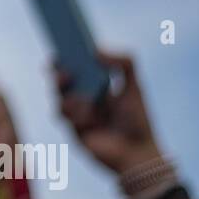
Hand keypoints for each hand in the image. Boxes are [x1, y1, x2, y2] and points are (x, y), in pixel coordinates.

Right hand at [54, 50, 161, 175]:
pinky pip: (67, 119)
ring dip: (70, 98)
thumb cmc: (138, 119)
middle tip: (63, 69)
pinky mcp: (74, 133)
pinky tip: (91, 118)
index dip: (65, 60)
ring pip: (60, 101)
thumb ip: (124, 62)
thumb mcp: (135, 86)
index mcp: (94, 87)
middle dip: (59, 75)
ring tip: (82, 97)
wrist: (139, 151)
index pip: (74, 69)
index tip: (60, 48)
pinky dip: (78, 115)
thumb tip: (96, 50)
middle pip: (61, 84)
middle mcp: (82, 101)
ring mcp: (76, 117)